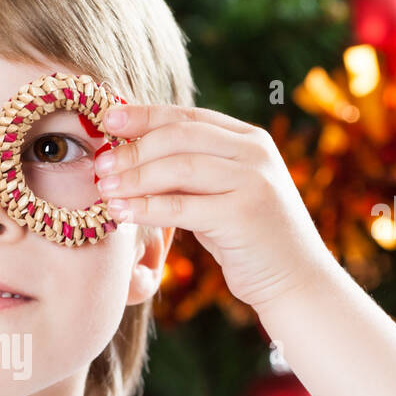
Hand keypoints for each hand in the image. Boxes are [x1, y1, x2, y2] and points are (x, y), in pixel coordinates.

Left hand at [94, 104, 337, 312]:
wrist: (295, 280)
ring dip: (134, 177)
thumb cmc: (248, 239)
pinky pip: (181, 206)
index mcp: (249, 140)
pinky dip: (145, 208)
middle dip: (133, 148)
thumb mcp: (220, 195)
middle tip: (101, 165)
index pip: (188, 116)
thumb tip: (130, 156)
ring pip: (178, 167)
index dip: (144, 115)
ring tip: (104, 188)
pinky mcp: (243, 214)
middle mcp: (255, 153)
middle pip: (179, 136)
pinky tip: (121, 212)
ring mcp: (253, 181)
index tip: (107, 118)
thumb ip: (190, 173)